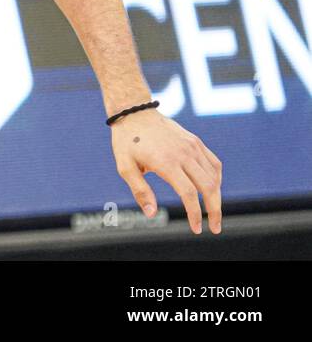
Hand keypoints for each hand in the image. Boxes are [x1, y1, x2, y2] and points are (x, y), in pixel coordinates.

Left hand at [111, 110, 222, 233]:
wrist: (134, 112)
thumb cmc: (127, 141)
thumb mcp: (125, 166)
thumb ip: (140, 190)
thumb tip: (152, 214)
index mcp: (166, 161)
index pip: (189, 193)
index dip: (195, 213)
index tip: (196, 229)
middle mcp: (184, 153)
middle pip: (208, 187)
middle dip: (214, 210)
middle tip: (214, 228)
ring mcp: (192, 146)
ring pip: (214, 176)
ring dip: (217, 197)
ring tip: (213, 212)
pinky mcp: (196, 141)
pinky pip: (214, 163)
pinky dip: (217, 179)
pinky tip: (213, 190)